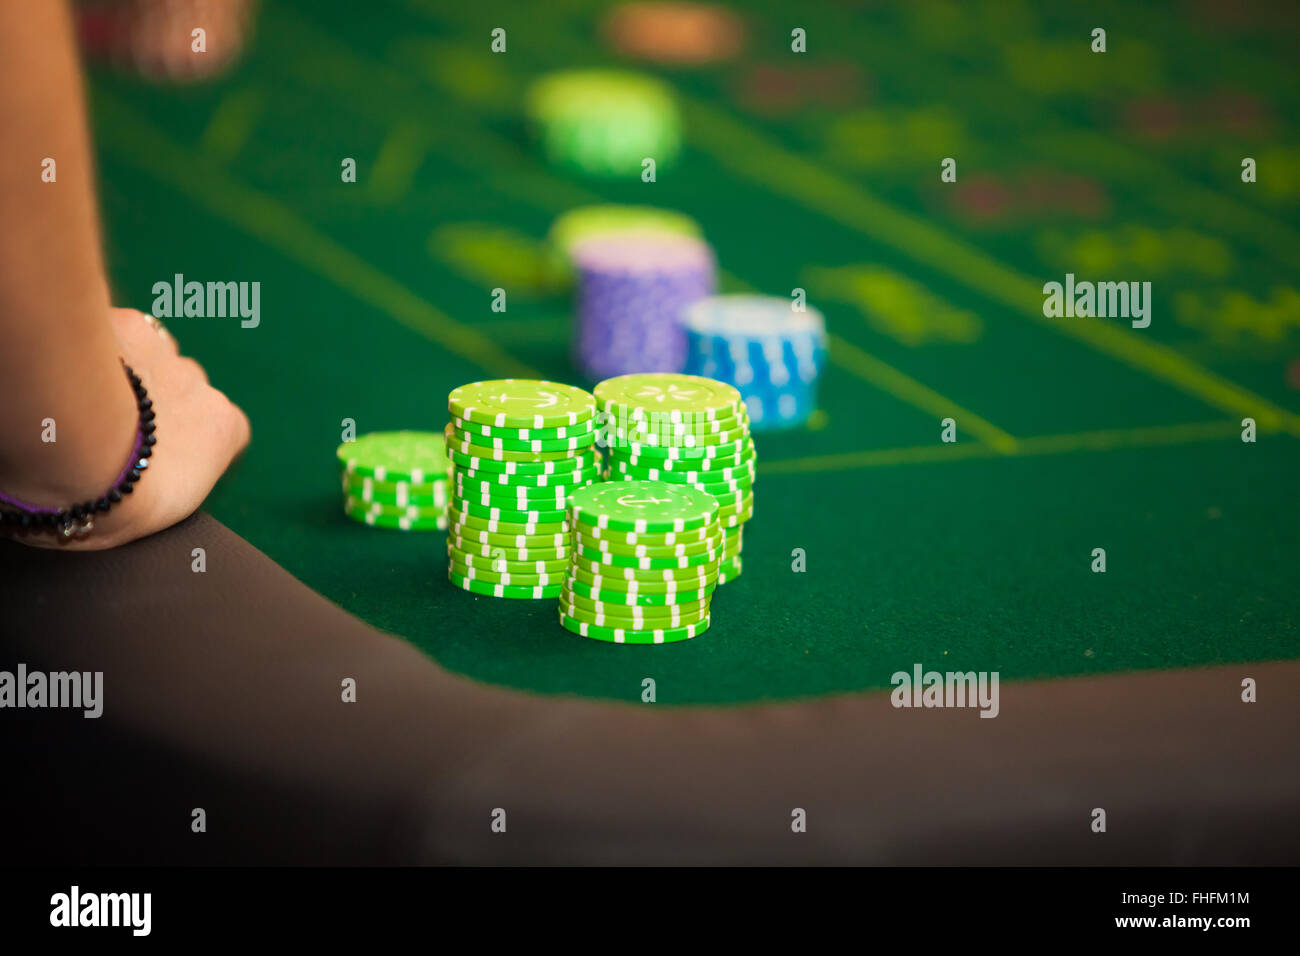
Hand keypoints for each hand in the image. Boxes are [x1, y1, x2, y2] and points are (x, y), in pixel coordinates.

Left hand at [16, 308, 249, 549]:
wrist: (76, 457)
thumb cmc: (118, 500)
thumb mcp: (166, 505)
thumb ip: (179, 474)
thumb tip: (159, 474)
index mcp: (226, 429)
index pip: (221, 426)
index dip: (185, 440)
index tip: (157, 457)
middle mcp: (205, 386)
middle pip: (185, 389)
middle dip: (156, 404)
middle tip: (117, 431)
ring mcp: (170, 355)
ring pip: (155, 359)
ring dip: (134, 375)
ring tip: (93, 400)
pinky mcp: (133, 328)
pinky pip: (125, 333)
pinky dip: (108, 348)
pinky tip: (81, 372)